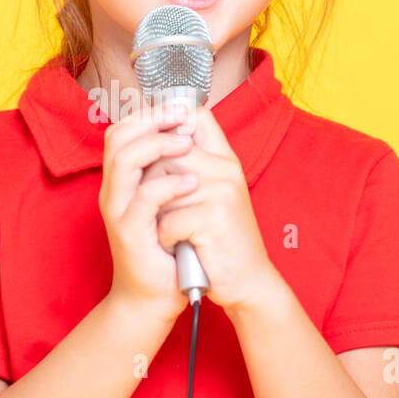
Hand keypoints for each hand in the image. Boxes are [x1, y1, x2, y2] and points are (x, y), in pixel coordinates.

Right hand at [98, 98, 200, 324]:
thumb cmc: (168, 250)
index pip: (123, 131)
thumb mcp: (171, 204)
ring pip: (125, 160)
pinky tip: (191, 182)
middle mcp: (113, 191)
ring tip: (187, 144)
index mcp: (122, 181)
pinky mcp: (128, 233)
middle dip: (152, 119)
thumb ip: (174, 171)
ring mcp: (116, 211)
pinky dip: (168, 184)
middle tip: (181, 116)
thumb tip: (193, 132)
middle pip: (118, 137)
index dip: (149, 113)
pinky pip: (143, 198)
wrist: (155, 298)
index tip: (180, 107)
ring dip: (159, 145)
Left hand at [145, 102, 279, 312]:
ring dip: (158, 215)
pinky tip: (181, 248)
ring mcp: (222, 191)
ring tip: (175, 231)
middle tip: (162, 210)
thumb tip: (151, 139)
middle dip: (152, 183)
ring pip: (160, 188)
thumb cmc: (220, 239)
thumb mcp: (213, 194)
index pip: (196, 116)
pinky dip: (166, 239)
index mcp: (225, 159)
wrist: (247, 281)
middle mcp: (226, 169)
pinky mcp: (214, 218)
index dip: (168, 122)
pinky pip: (166, 220)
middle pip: (166, 153)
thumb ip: (192, 165)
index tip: (156, 150)